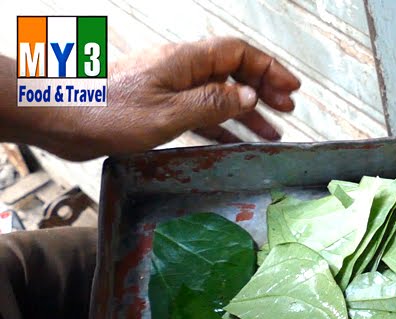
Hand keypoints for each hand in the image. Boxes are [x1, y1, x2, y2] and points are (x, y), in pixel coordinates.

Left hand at [28, 38, 300, 159]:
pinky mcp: (157, 107)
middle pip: (232, 73)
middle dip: (264, 89)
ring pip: (219, 96)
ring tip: (272, 133)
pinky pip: (201, 113)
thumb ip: (212, 104)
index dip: (268, 69)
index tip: (291, 88)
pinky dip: (222, 125)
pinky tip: (234, 141)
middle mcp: (179, 70)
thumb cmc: (107, 112)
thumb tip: (249, 96)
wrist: (58, 115)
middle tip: (288, 110)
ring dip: (247, 113)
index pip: (237, 54)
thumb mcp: (168, 113)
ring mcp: (168, 88)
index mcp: (184, 62)